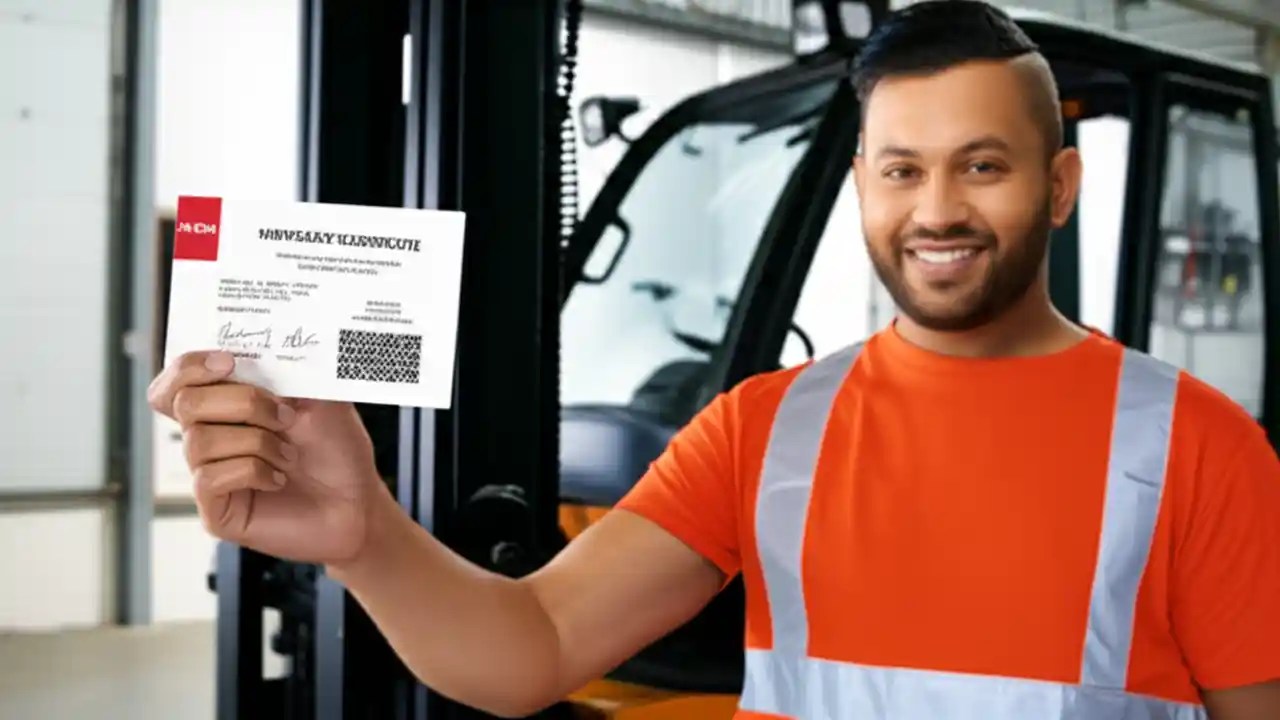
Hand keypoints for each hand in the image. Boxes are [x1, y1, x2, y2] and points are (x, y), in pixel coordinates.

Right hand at [148, 350, 388, 563]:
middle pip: (184, 402)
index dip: (189, 366)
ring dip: (256, 441)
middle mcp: (209, 437)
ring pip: (199, 439)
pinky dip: (252, 471)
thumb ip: (284, 369)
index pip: (175, 382)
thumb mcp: (319, 396)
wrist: (358, 502)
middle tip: (286, 417)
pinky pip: (210, 478)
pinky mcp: (215, 511)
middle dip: (242, 402)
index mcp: (226, 406)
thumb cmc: (337, 450)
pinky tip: (278, 479)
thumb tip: (256, 345)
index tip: (229, 361)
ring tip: (289, 455)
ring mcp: (209, 475)